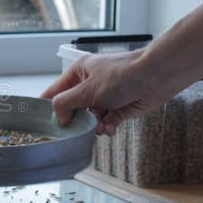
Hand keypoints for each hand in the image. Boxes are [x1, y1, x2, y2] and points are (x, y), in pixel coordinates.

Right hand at [41, 50, 167, 134]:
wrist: (156, 77)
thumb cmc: (122, 75)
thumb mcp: (87, 89)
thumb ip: (66, 104)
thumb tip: (58, 119)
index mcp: (78, 73)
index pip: (55, 92)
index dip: (49, 108)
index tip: (45, 125)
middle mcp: (90, 84)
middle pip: (73, 108)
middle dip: (76, 120)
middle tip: (76, 129)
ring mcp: (105, 97)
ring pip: (90, 118)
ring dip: (93, 126)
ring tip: (99, 126)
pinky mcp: (119, 108)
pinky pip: (106, 122)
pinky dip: (107, 127)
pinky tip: (110, 127)